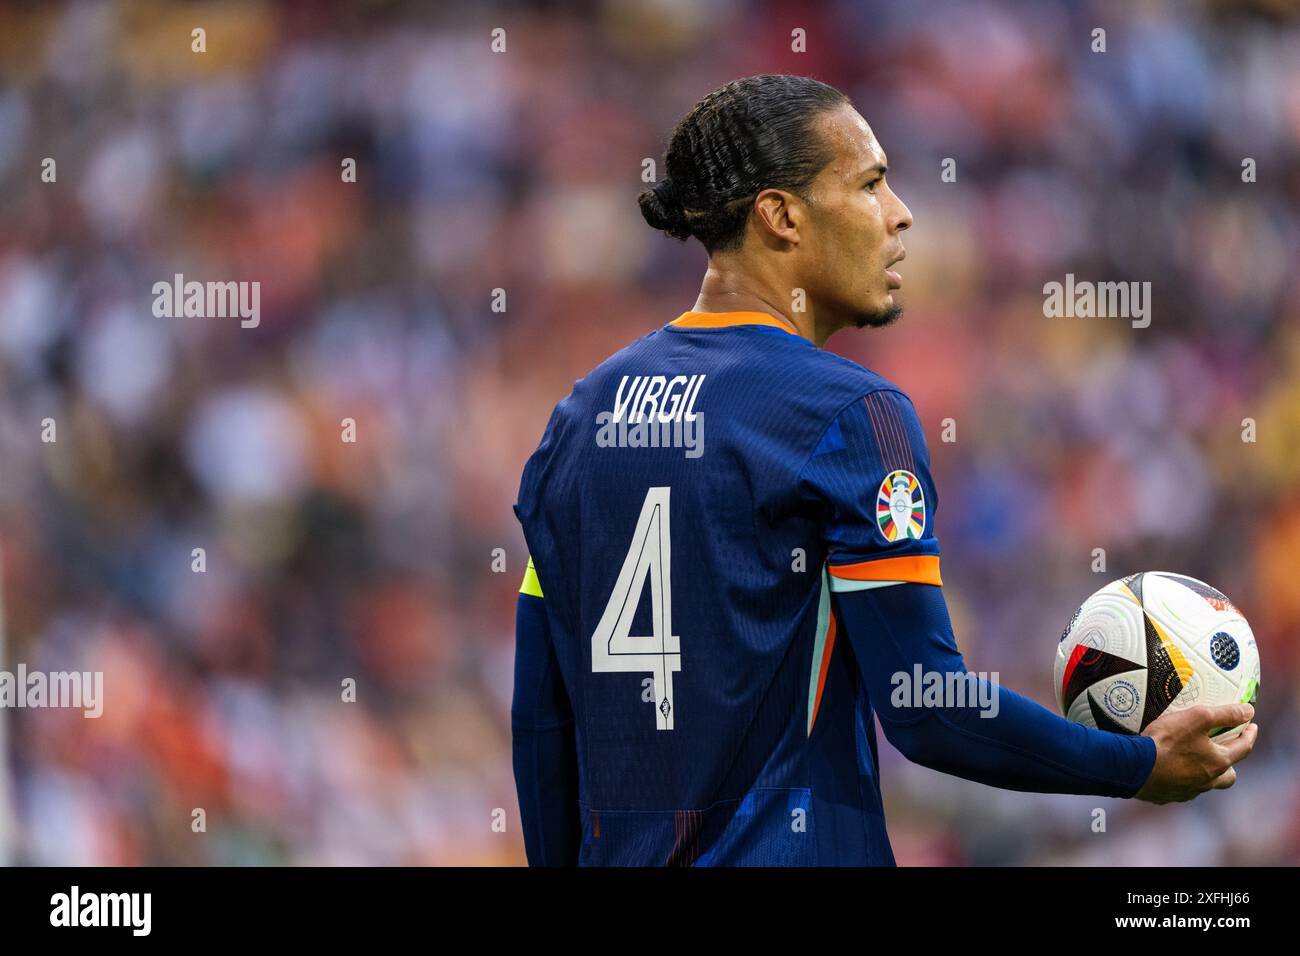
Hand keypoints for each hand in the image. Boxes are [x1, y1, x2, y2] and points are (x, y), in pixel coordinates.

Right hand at [1134, 704, 1256, 804]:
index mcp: (1218, 762)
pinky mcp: (1168, 795)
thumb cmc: (1166, 741)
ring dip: (1206, 773)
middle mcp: (1207, 780)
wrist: (1134, 766)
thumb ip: (1225, 714)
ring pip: (1206, 784)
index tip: (1252, 725)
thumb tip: (1248, 711)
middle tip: (1223, 750)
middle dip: (1230, 763)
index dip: (1249, 735)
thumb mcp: (1197, 717)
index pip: (1243, 748)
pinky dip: (1183, 779)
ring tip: (1196, 761)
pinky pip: (1182, 788)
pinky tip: (1171, 770)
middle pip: (1228, 776)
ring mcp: (1188, 790)